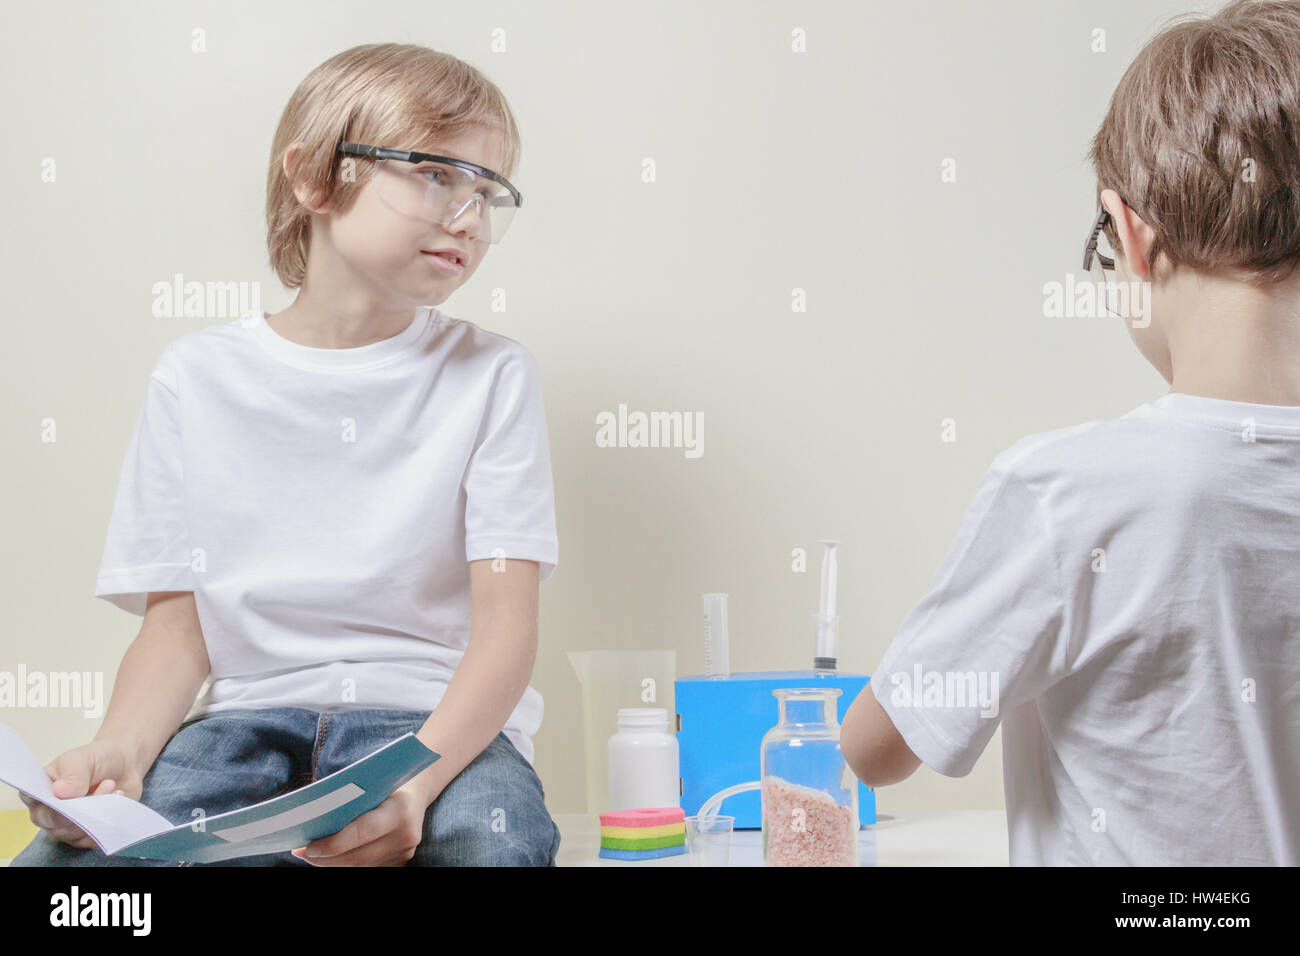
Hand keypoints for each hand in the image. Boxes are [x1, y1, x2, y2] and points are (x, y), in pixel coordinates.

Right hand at [20, 739, 145, 848]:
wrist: (124, 766)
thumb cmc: (97, 760)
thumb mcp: (83, 758)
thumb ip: (72, 773)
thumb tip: (59, 792)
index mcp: (39, 790)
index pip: (32, 800)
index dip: (48, 799)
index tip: (71, 790)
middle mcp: (47, 813)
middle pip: (55, 821)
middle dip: (83, 805)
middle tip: (107, 783)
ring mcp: (64, 827)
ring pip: (75, 831)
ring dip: (98, 810)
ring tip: (112, 786)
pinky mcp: (84, 836)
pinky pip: (92, 839)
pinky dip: (107, 821)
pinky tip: (117, 799)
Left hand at [291, 778, 436, 866]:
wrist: (417, 791)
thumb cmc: (386, 780)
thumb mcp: (372, 781)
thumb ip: (349, 798)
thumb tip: (311, 816)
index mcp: (401, 809)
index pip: (362, 832)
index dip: (333, 843)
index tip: (307, 847)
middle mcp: (406, 835)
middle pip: (357, 857)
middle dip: (324, 858)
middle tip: (301, 852)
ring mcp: (405, 852)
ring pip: (359, 867)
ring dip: (331, 863)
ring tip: (311, 855)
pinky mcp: (400, 862)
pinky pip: (366, 867)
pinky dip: (345, 864)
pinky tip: (330, 857)